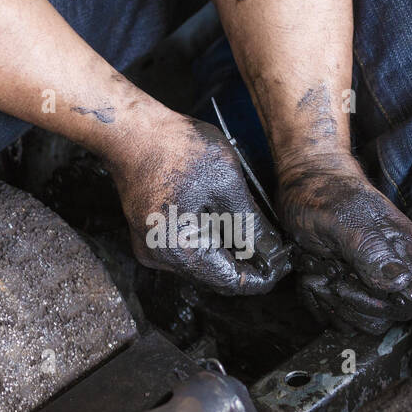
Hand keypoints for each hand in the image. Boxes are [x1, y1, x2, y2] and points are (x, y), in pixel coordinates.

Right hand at [111, 117, 290, 294]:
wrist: (130, 129)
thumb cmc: (175, 148)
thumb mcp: (226, 183)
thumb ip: (251, 222)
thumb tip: (271, 248)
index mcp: (180, 251)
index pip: (229, 281)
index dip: (259, 278)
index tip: (281, 266)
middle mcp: (160, 257)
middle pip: (213, 274)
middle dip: (245, 262)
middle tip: (274, 247)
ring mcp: (150, 246)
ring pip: (200, 261)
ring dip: (227, 248)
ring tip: (254, 230)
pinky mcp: (148, 233)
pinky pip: (185, 247)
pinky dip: (208, 238)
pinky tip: (225, 220)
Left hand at [277, 154, 411, 334]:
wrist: (304, 179)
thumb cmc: (325, 192)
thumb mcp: (345, 221)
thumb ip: (372, 252)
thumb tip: (399, 282)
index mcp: (401, 253)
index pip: (400, 303)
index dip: (371, 303)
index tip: (343, 282)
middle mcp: (387, 269)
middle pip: (376, 318)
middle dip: (344, 303)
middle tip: (325, 273)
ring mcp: (365, 277)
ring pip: (351, 317)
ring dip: (326, 299)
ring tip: (316, 269)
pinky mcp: (345, 281)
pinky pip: (332, 309)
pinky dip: (315, 297)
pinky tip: (311, 273)